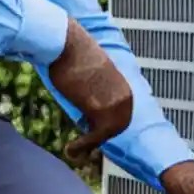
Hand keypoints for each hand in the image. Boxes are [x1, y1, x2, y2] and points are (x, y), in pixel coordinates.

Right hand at [47, 18, 132, 161]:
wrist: (67, 43)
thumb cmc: (73, 57)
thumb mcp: (93, 76)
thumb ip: (99, 92)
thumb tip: (91, 107)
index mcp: (127, 89)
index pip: (118, 118)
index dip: (102, 128)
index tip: (87, 135)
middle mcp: (127, 99)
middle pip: (113, 129)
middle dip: (95, 137)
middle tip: (77, 146)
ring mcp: (116, 106)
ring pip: (103, 135)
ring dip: (87, 145)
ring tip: (71, 150)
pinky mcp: (102, 111)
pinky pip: (94, 137)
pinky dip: (81, 147)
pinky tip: (69, 150)